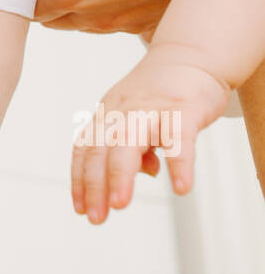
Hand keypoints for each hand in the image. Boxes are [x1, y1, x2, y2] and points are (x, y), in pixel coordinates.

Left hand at [72, 45, 232, 221]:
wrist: (193, 55)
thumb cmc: (163, 92)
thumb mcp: (139, 117)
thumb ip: (136, 145)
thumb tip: (145, 172)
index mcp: (109, 114)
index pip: (86, 148)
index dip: (81, 179)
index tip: (81, 208)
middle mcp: (124, 111)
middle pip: (102, 148)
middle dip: (95, 184)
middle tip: (96, 218)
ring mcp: (153, 108)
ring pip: (130, 142)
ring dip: (122, 175)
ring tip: (120, 205)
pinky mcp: (184, 108)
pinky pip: (179, 138)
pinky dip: (179, 163)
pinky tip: (180, 187)